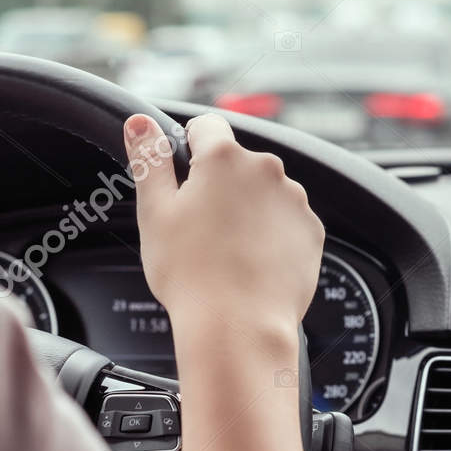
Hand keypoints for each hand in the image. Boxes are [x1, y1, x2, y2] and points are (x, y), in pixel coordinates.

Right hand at [125, 112, 323, 450]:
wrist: (238, 328)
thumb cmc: (191, 274)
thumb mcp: (154, 212)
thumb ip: (149, 159)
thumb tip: (140, 122)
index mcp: (224, 158)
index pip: (206, 127)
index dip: (189, 148)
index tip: (182, 175)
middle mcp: (266, 169)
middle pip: (237, 164)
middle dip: (219, 186)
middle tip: (197, 227)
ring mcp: (294, 200)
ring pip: (263, 193)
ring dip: (247, 210)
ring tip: (225, 251)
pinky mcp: (311, 231)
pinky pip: (286, 222)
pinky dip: (271, 235)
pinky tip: (251, 263)